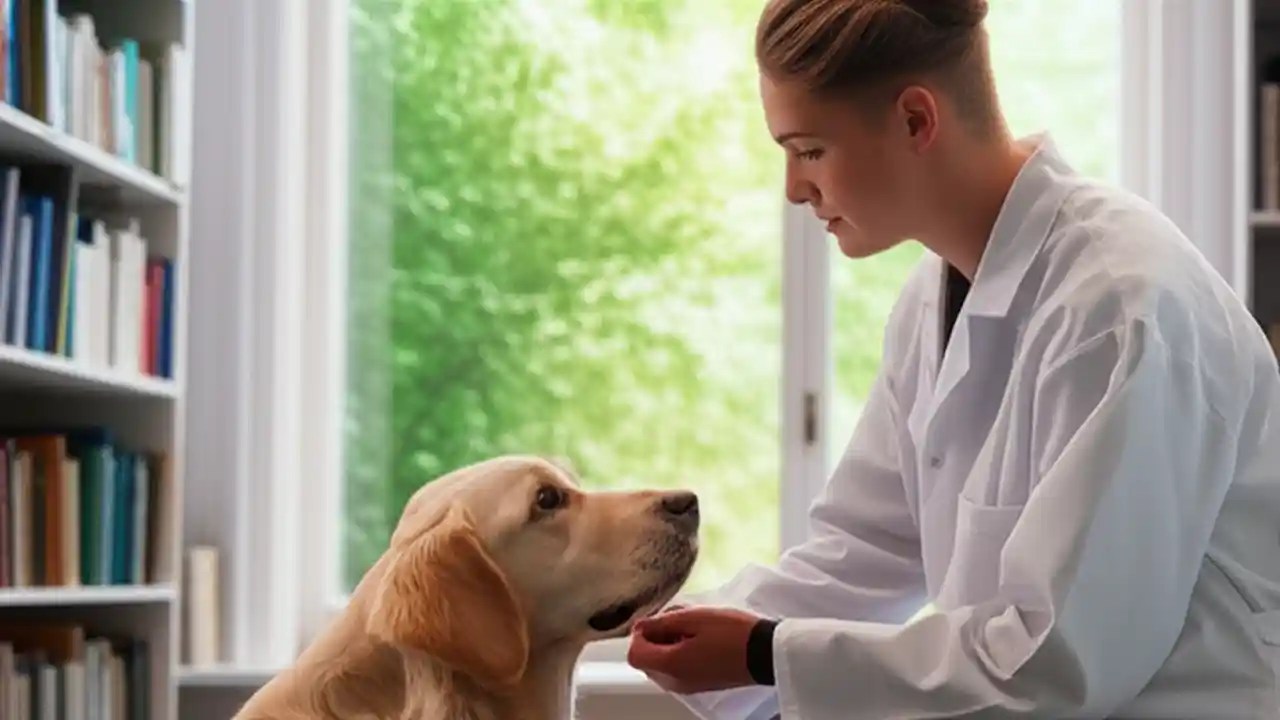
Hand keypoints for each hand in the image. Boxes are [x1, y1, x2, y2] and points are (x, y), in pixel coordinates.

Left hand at [626, 606, 763, 694]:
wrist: (764, 653)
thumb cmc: (731, 632)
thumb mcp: (694, 618)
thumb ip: (661, 622)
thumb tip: (639, 627)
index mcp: (670, 666)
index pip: (634, 654)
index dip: (639, 634)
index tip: (656, 620)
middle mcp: (674, 682)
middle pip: (646, 661)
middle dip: (654, 638)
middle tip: (676, 620)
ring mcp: (687, 687)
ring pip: (660, 666)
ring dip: (667, 645)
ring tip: (690, 627)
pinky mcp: (699, 686)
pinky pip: (675, 671)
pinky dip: (678, 654)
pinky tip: (698, 639)